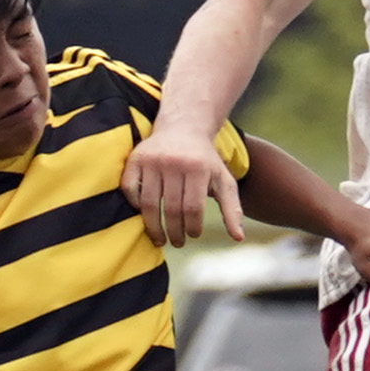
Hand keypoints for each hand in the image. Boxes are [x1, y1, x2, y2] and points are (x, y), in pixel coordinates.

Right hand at [121, 129, 245, 248]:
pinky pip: (130, 189)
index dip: (193, 228)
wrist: (183, 128)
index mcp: (198, 168)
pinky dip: (135, 206)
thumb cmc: (206, 161)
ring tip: (160, 239)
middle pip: (171, 209)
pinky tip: (145, 215)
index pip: (193, 209)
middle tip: (177, 242)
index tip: (193, 235)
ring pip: (148, 204)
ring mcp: (152, 160)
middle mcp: (174, 162)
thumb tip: (239, 238)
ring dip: (154, 228)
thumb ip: (233, 209)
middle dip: (175, 232)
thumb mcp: (224, 181)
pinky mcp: (135, 159)